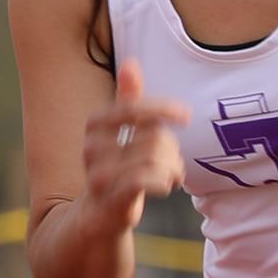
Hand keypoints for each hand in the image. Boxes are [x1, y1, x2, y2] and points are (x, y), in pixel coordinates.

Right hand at [76, 59, 191, 235]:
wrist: (98, 214)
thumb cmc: (116, 166)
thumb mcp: (122, 131)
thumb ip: (128, 99)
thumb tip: (131, 62)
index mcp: (95, 123)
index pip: (135, 107)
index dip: (163, 109)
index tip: (185, 116)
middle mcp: (91, 147)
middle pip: (154, 137)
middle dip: (172, 151)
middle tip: (172, 164)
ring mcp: (98, 174)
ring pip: (156, 160)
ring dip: (173, 170)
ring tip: (171, 177)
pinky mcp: (110, 199)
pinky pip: (146, 180)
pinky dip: (164, 182)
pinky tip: (166, 186)